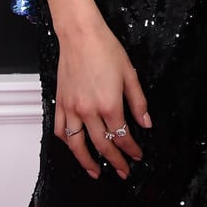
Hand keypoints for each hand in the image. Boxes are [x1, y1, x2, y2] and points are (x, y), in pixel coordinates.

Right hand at [53, 20, 151, 179]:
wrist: (80, 35)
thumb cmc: (106, 49)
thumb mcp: (129, 74)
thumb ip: (138, 102)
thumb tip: (145, 123)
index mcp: (109, 105)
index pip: (122, 136)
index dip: (131, 150)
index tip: (137, 156)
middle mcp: (89, 111)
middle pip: (103, 145)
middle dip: (115, 161)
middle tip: (123, 171)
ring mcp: (72, 109)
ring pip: (78, 145)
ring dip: (87, 162)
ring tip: (96, 172)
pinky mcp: (60, 103)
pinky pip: (60, 130)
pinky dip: (67, 143)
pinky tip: (74, 147)